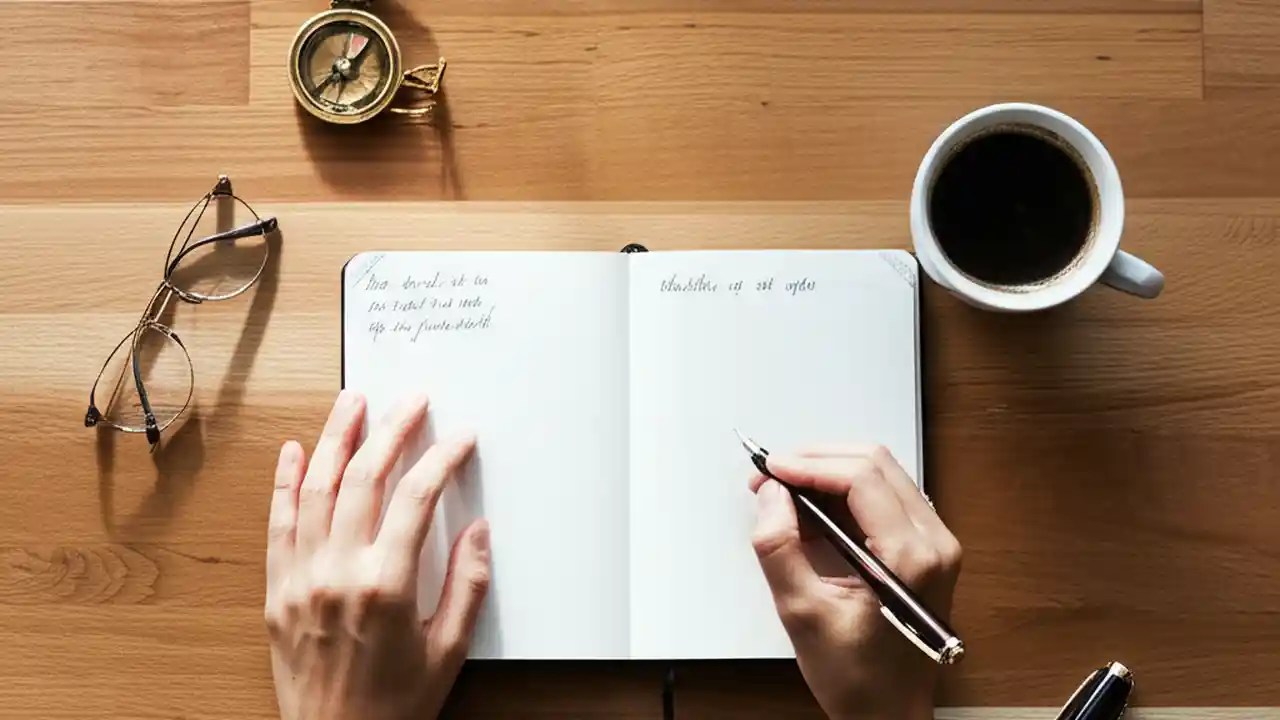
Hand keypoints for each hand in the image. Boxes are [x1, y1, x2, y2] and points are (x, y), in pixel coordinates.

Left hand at [265, 390, 487, 719]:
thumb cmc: (395, 707)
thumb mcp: (449, 651)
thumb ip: (468, 586)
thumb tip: (479, 531)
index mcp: (385, 586)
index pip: (415, 499)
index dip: (441, 459)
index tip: (458, 439)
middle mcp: (337, 573)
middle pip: (363, 479)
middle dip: (390, 431)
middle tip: (410, 401)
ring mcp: (300, 579)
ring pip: (316, 489)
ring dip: (335, 439)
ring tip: (353, 404)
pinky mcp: (277, 592)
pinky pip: (278, 524)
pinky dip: (285, 483)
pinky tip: (295, 451)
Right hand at [749, 445, 961, 719]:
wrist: (890, 712)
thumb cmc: (857, 677)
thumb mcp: (801, 613)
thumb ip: (779, 548)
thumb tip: (771, 496)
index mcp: (911, 558)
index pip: (861, 478)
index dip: (809, 464)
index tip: (771, 470)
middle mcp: (935, 542)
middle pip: (874, 463)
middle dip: (816, 460)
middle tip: (771, 476)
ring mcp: (936, 542)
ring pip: (881, 472)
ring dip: (830, 470)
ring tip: (785, 489)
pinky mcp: (927, 546)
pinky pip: (887, 495)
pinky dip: (845, 489)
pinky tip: (812, 504)